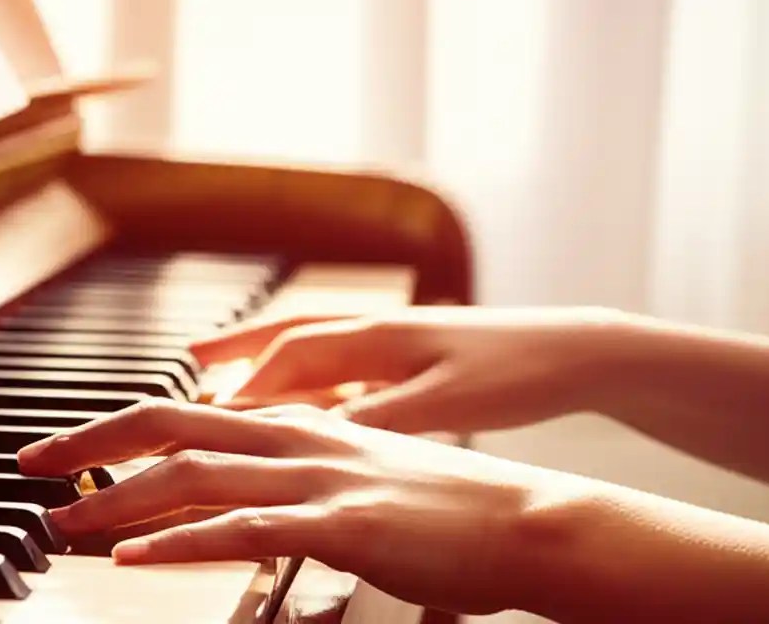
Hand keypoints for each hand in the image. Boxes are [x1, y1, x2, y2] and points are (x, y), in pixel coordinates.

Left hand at [15, 399, 584, 614]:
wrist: (525, 521)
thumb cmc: (443, 509)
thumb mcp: (356, 480)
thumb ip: (291, 483)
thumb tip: (235, 506)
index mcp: (298, 425)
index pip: (187, 413)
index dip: (116, 428)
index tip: (64, 452)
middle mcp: (298, 438)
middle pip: (171, 424)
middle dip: (93, 444)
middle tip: (33, 469)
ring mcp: (319, 479)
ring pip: (195, 475)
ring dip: (120, 499)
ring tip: (66, 523)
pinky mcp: (344, 525)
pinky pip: (246, 528)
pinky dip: (182, 542)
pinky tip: (137, 558)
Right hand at [192, 306, 630, 433]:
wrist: (578, 352)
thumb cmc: (517, 372)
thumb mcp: (445, 405)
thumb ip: (377, 419)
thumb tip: (312, 437)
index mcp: (379, 337)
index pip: (291, 356)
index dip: (244, 385)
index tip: (206, 410)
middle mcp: (378, 332)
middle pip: (290, 340)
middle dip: (237, 354)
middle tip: (191, 364)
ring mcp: (396, 343)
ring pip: (315, 352)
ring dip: (269, 365)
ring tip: (229, 380)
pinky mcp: (416, 359)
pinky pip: (345, 369)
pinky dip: (311, 384)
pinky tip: (308, 405)